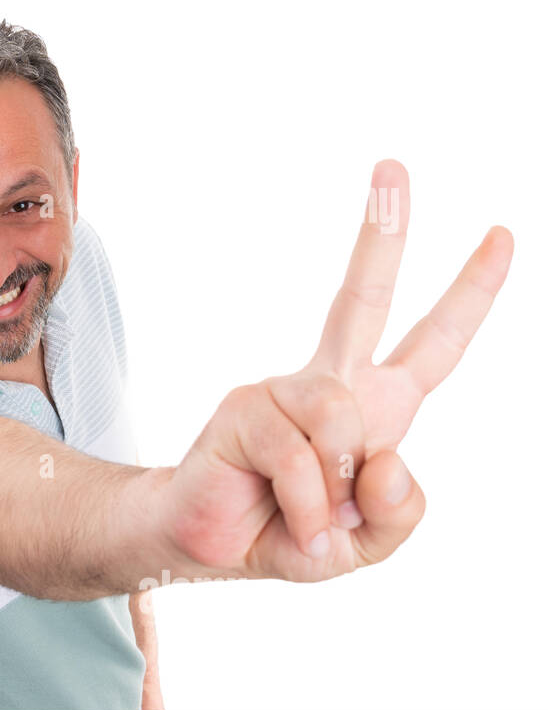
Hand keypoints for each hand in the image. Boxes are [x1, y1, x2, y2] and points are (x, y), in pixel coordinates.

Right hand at [156, 160, 512, 581]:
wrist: (207, 545)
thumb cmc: (287, 534)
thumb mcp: (368, 543)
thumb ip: (401, 514)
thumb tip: (385, 458)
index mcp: (371, 406)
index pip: (431, 343)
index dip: (471, 294)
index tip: (503, 236)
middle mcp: (328, 385)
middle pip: (361, 299)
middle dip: (382, 232)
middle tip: (394, 164)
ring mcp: (281, 390)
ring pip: (344, 419)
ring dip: (336, 495)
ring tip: (312, 519)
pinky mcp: (243, 408)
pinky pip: (302, 457)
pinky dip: (307, 505)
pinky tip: (287, 517)